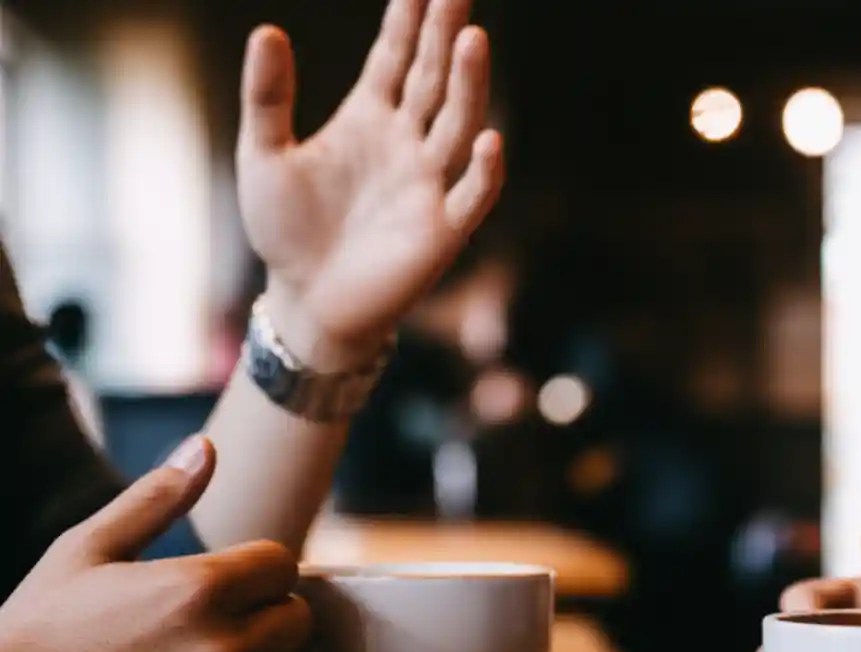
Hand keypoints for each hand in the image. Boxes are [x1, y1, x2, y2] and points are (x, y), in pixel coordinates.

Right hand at [0, 438, 311, 651]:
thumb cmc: (35, 634)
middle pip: (297, 618)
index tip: (228, 579)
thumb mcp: (85, 552)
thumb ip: (156, 498)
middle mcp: (219, 650)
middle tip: (221, 619)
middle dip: (268, 611)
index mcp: (195, 590)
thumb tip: (206, 447)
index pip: (281, 564)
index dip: (257, 567)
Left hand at [237, 0, 503, 369]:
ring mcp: (428, 184)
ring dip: (467, 85)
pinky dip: (483, 170)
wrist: (306, 303)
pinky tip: (488, 138)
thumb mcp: (263, 156)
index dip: (408, 19)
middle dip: (445, 35)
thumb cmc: (285, 232)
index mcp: (369, 118)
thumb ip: (268, 97)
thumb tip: (266, 31)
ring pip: (456, 124)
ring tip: (472, 39)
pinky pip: (470, 195)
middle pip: (433, 79)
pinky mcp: (441, 231)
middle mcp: (407, 143)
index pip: (395, 57)